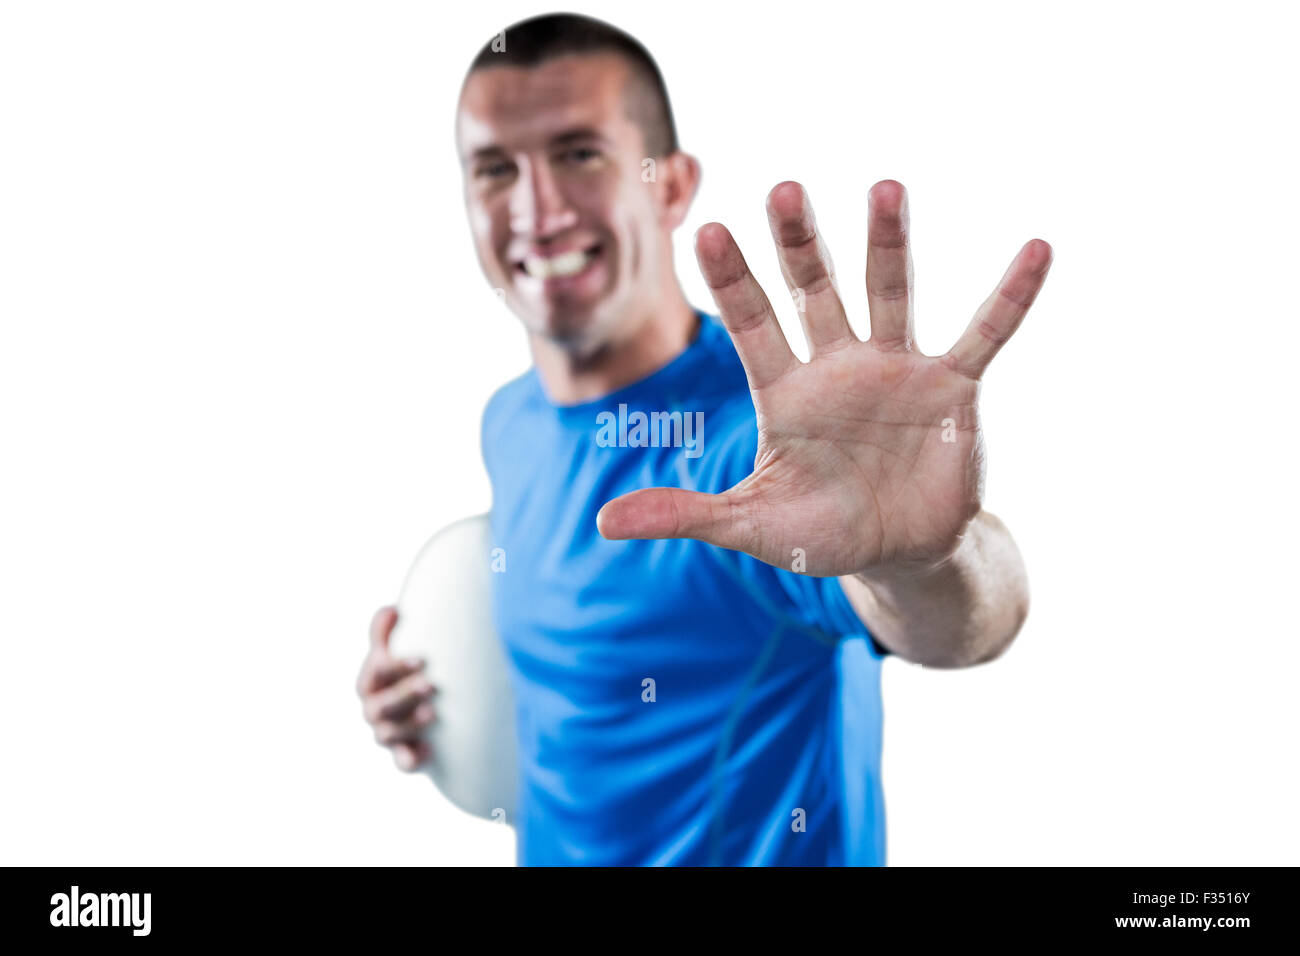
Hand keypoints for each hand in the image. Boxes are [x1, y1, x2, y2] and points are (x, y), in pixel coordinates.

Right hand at [356, 606, 436, 771]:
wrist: (424, 707)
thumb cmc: (405, 673)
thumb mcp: (394, 651)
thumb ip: (385, 631)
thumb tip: (392, 610)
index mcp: (371, 682)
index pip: (376, 674)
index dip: (395, 667)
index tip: (421, 659)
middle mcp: (374, 710)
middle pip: (380, 706)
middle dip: (404, 694)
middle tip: (431, 684)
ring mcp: (387, 734)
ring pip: (387, 734)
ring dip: (409, 724)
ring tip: (432, 712)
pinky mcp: (404, 754)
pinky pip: (402, 763)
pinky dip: (410, 759)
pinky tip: (426, 750)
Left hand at [597, 180, 1052, 576]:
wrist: (896, 554)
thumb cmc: (818, 532)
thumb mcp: (750, 526)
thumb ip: (685, 515)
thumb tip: (604, 522)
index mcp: (784, 392)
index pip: (750, 326)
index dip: (731, 282)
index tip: (706, 229)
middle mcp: (836, 366)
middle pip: (813, 291)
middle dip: (800, 243)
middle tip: (783, 188)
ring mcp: (896, 370)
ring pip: (889, 294)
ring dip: (889, 244)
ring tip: (886, 188)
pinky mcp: (953, 388)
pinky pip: (984, 333)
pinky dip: (1010, 297)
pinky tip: (1036, 250)